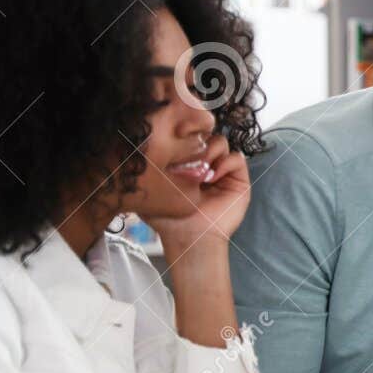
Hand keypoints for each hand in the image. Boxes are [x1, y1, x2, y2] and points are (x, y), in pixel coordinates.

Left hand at [145, 134, 250, 254]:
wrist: (189, 237)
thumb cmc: (169, 220)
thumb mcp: (149, 191)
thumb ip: (142, 173)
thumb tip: (134, 149)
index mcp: (186, 164)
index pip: (187, 137)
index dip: (182, 136)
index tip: (173, 146)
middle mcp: (205, 165)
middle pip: (205, 135)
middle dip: (196, 141)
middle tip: (187, 157)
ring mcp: (222, 171)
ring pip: (221, 142)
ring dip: (210, 150)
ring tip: (200, 170)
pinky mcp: (238, 180)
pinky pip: (237, 157)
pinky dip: (226, 162)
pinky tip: (213, 177)